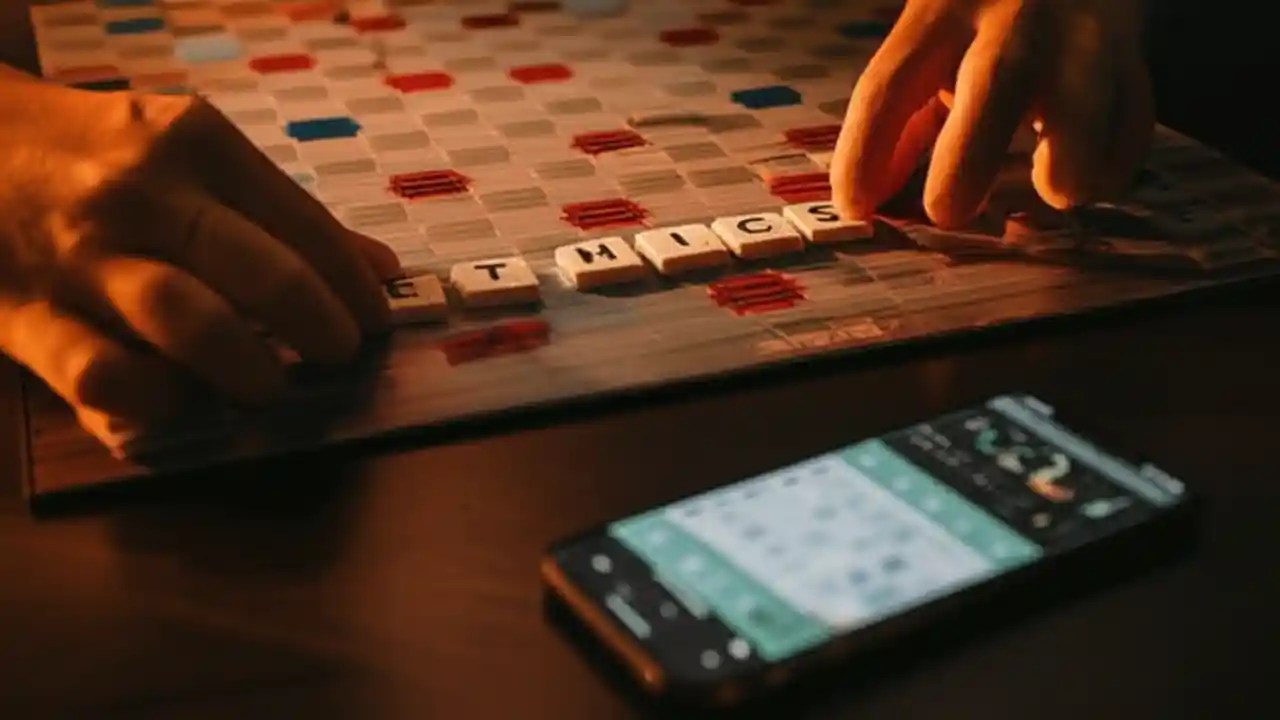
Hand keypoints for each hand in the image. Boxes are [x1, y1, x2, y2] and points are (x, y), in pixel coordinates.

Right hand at [0, 66, 400, 441]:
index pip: (305, 228)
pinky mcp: (31, 320)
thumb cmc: (97, 156)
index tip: (377, 323)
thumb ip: (281, 209)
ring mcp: (85, 258)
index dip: (355, 288)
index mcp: (195, 143)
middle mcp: (143, 195)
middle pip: (264, 278)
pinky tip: (184, 402)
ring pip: (193, 326)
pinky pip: (109, 379)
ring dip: (252, 371)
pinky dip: (159, 403)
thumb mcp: (188, 151)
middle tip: (339, 358)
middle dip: (323, 331)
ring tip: (271, 388)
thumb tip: (380, 268)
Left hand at [831, 0, 1154, 228]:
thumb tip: (865, 198)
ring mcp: (1083, 34)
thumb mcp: (936, 40)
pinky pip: (1131, 128)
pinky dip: (1109, 166)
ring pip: (1085, 115)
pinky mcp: (1135, 55)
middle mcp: (1016, 17)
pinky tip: (1088, 170)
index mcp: (944, 9)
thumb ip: (902, 116)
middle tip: (948, 212)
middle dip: (966, 165)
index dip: (863, 153)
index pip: (891, 83)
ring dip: (1066, 173)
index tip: (855, 208)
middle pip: (994, 87)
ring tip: (1051, 185)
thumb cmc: (990, 11)